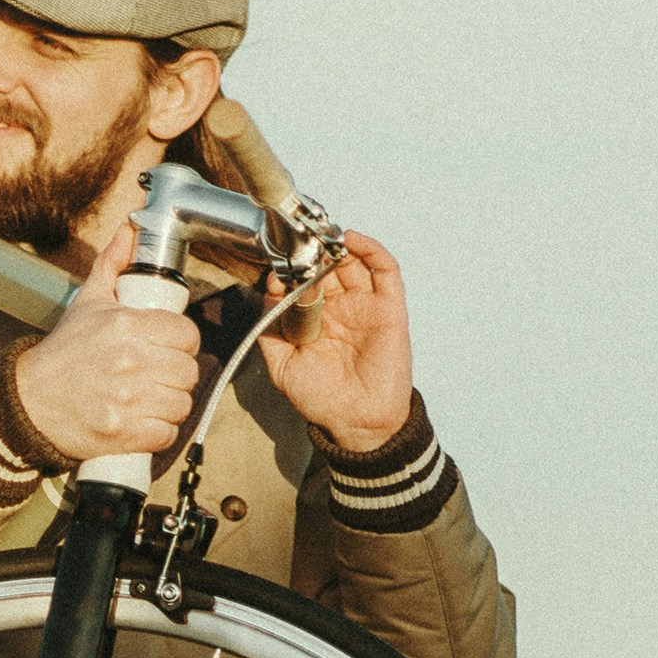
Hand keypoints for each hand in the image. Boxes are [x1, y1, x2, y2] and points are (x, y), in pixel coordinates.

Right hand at [8, 219, 203, 467]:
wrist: (28, 401)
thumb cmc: (63, 353)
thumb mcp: (88, 302)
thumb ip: (113, 264)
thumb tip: (132, 229)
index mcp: (125, 326)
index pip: (187, 334)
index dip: (183, 342)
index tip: (171, 348)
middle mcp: (130, 361)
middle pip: (188, 371)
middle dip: (178, 375)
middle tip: (161, 375)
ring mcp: (127, 400)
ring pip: (181, 403)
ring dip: (171, 404)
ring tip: (152, 399)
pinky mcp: (123, 433)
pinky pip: (167, 433)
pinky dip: (160, 431)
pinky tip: (145, 422)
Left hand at [257, 229, 413, 455]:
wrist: (357, 421)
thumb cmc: (321, 399)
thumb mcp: (282, 366)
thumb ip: (271, 331)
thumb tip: (268, 293)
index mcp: (315, 318)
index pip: (303, 281)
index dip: (290, 268)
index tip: (277, 264)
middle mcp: (340, 308)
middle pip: (327, 265)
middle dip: (313, 250)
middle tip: (300, 242)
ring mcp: (365, 305)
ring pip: (354, 262)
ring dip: (338, 244)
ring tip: (322, 236)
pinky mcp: (389, 308)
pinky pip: (386, 271)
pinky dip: (371, 249)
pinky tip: (351, 240)